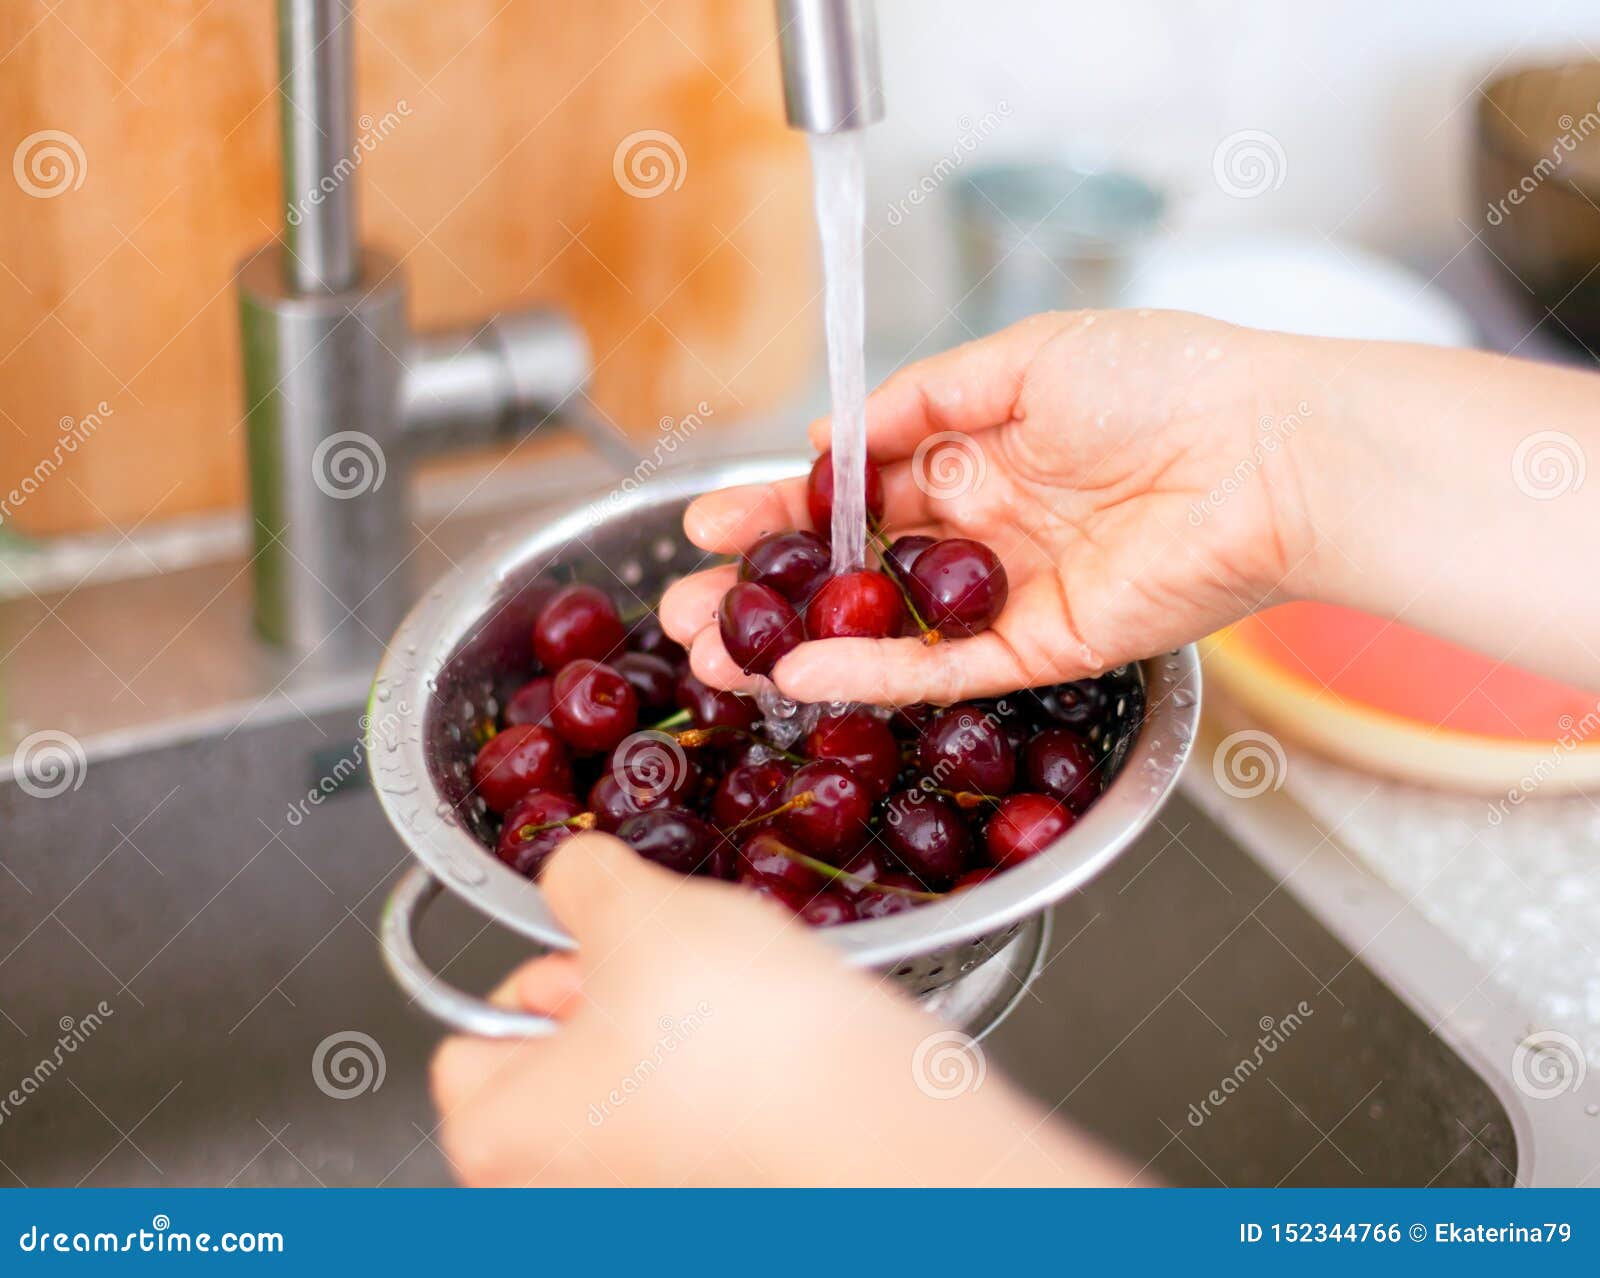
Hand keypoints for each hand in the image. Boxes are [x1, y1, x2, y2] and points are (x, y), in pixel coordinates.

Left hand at [431, 832, 1131, 1185]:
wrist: (879, 1130)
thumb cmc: (739, 1042)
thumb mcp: (636, 909)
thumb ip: (579, 877)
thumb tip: (571, 872)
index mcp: (497, 1134)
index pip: (470, 1034)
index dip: (541, 972)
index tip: (601, 952)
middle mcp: (555, 1191)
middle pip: (560, 1054)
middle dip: (618, 993)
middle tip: (677, 966)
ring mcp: (641, 1200)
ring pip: (640, 1075)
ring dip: (681, 1021)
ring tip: (739, 998)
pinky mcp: (716, 1192)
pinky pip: (704, 1108)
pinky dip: (731, 1066)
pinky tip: (775, 1039)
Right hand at [661, 309, 1321, 704]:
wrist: (1268, 453)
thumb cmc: (1165, 381)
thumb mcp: (1023, 355)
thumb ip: (919, 397)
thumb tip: (830, 435)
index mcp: (978, 452)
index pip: (854, 492)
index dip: (781, 512)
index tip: (711, 524)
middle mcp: (983, 530)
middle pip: (852, 572)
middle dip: (767, 591)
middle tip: (688, 608)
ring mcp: (1007, 596)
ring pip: (878, 632)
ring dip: (794, 646)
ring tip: (711, 656)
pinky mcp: (1041, 651)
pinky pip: (940, 670)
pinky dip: (866, 675)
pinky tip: (796, 674)